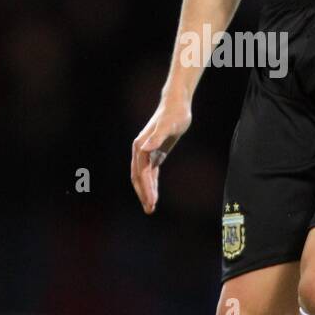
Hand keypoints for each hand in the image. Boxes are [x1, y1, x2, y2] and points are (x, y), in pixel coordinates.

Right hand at [130, 94, 191, 213]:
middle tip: (149, 209)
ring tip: (150, 207)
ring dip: (146, 192)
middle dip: (143, 194)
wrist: (177, 104)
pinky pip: (151, 173)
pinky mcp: (155, 154)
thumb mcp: (168, 125)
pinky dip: (152, 184)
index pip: (142, 173)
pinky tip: (154, 195)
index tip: (151, 202)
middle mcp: (141, 151)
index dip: (146, 188)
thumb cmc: (174, 114)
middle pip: (138, 177)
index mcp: (141, 146)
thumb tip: (145, 147)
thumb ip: (157, 137)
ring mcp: (147, 153)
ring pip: (143, 177)